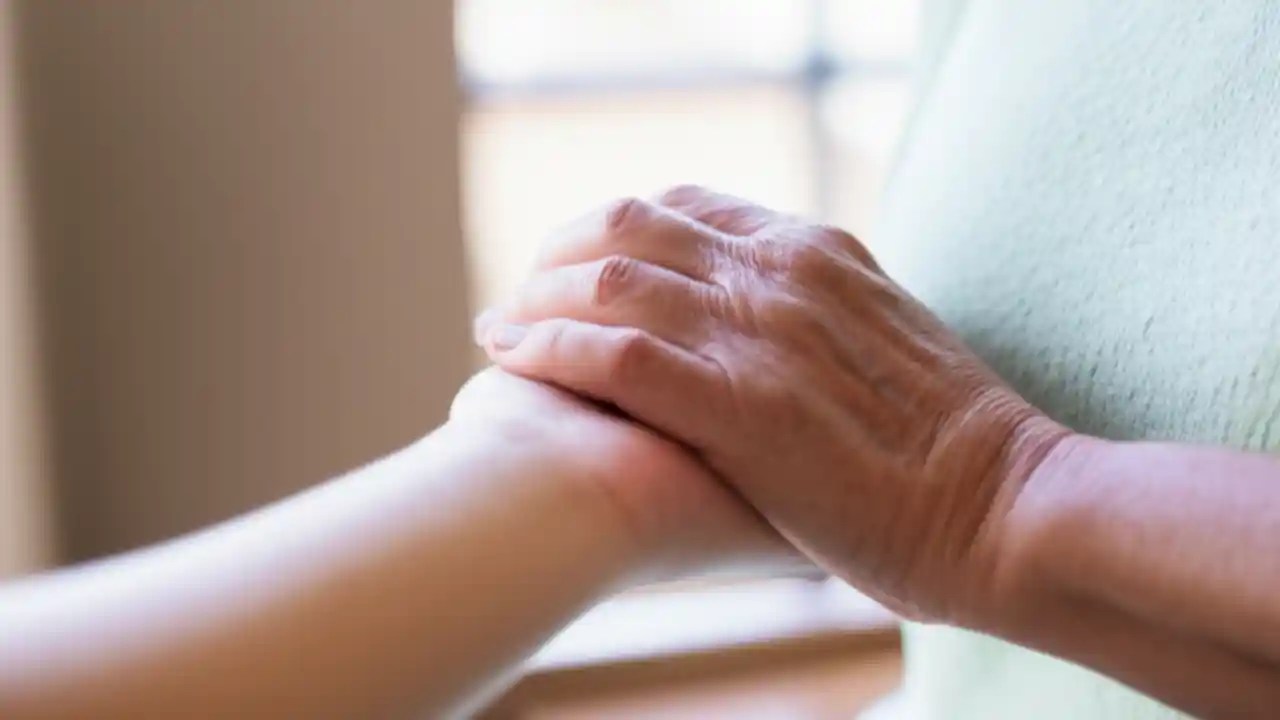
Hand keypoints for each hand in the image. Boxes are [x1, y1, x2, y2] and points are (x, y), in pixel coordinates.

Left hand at [475, 186, 1069, 625]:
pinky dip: (551, 348)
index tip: (573, 268)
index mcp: (815, 252)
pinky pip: (616, 354)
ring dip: (537, 299)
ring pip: (608, 280)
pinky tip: (514, 359)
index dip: (608, 231)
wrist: (1008, 509)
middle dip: (556, 253)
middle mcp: (781, 274)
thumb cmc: (948, 450)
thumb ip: (814, 317)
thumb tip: (754, 330)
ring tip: (500, 330)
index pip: (681, 206)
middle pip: (629, 225)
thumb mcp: (881, 341)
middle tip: (521, 297)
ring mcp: (761, 335)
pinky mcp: (743, 406)